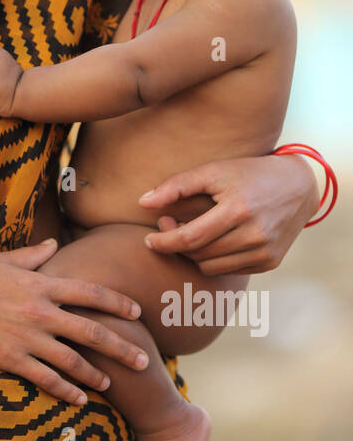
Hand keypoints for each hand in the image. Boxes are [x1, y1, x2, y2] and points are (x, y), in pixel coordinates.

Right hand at [0, 239, 148, 404]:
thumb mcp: (2, 260)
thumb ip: (33, 256)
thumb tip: (54, 245)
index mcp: (41, 285)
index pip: (90, 293)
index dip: (118, 303)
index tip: (138, 313)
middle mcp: (40, 312)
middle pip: (92, 331)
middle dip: (121, 347)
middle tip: (144, 360)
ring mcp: (26, 338)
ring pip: (72, 360)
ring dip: (95, 374)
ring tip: (111, 384)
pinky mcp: (11, 359)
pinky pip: (46, 378)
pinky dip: (66, 391)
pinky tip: (79, 401)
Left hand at [138, 154, 320, 275]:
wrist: (298, 184)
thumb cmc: (249, 174)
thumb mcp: (213, 170)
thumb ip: (177, 185)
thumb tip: (143, 202)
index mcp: (238, 209)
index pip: (190, 238)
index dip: (164, 242)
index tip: (149, 239)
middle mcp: (254, 235)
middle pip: (198, 254)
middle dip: (176, 245)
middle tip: (168, 226)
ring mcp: (265, 251)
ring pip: (211, 267)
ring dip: (194, 254)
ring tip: (190, 233)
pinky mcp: (270, 262)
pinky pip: (228, 270)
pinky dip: (214, 260)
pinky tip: (214, 240)